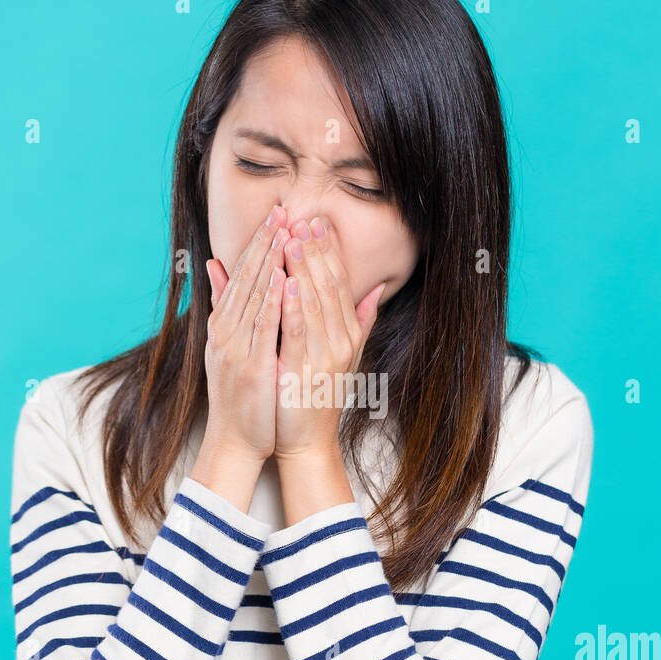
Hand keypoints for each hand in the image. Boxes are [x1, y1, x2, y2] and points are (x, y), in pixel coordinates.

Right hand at [202, 205, 287, 463]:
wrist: (234, 441)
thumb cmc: (239, 395)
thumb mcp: (226, 345)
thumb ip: (223, 305)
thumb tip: (215, 266)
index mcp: (224, 325)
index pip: (242, 276)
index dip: (258, 244)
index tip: (276, 216)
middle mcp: (226, 332)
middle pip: (247, 280)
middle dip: (265, 244)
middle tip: (283, 211)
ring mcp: (236, 348)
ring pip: (254, 298)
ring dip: (270, 264)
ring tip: (285, 233)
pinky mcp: (251, 367)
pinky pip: (263, 330)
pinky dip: (272, 304)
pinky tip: (284, 281)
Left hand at [275, 215, 384, 459]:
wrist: (306, 441)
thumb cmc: (317, 397)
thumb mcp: (343, 355)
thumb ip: (359, 321)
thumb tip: (374, 289)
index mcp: (347, 334)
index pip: (339, 283)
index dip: (328, 251)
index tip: (317, 222)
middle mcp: (340, 342)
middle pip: (329, 287)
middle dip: (315, 251)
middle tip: (303, 218)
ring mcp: (324, 357)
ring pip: (315, 305)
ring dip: (303, 271)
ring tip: (292, 240)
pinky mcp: (305, 372)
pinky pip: (299, 334)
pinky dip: (293, 308)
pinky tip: (286, 284)